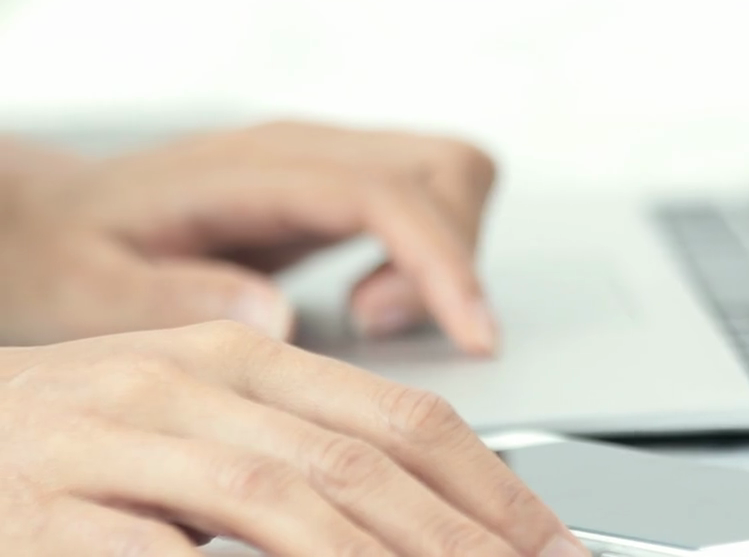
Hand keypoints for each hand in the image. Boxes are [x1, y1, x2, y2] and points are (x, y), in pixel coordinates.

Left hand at [0, 121, 500, 353]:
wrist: (44, 220)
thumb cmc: (63, 254)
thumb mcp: (87, 292)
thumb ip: (178, 300)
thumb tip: (279, 317)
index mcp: (246, 169)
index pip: (380, 194)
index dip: (440, 262)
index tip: (471, 331)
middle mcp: (301, 149)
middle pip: (443, 167)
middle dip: (453, 256)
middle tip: (380, 327)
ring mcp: (327, 160)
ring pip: (452, 174)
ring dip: (451, 252)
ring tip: (374, 318)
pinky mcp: (340, 184)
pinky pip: (430, 198)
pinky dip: (436, 252)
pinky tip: (373, 301)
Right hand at [0, 321, 587, 556]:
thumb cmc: (63, 441)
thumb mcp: (192, 419)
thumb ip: (300, 446)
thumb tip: (421, 511)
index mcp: (238, 356)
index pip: (400, 415)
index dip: (491, 486)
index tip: (552, 542)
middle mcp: (183, 385)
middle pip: (359, 465)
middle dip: (457, 540)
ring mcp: (108, 444)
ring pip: (278, 504)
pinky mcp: (38, 512)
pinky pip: (154, 553)